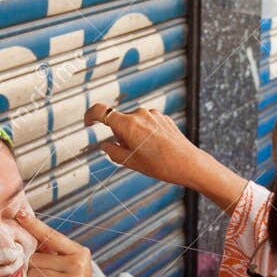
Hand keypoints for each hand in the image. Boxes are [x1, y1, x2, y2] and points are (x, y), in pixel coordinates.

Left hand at [17, 212, 101, 276]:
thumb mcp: (68, 271)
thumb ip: (52, 256)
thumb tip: (26, 241)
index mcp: (79, 252)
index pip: (51, 235)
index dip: (34, 225)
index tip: (20, 213)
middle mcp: (78, 262)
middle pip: (37, 258)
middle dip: (32, 271)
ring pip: (34, 273)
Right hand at [85, 104, 249, 211]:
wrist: (188, 163)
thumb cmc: (160, 166)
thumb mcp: (130, 163)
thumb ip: (112, 152)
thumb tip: (105, 144)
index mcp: (127, 125)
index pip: (100, 111)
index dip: (90, 115)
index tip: (88, 123)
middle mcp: (139, 114)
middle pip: (119, 121)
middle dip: (119, 134)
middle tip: (131, 152)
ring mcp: (153, 114)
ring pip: (134, 122)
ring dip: (133, 133)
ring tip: (147, 152)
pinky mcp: (163, 117)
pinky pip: (147, 122)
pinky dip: (146, 132)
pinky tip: (157, 147)